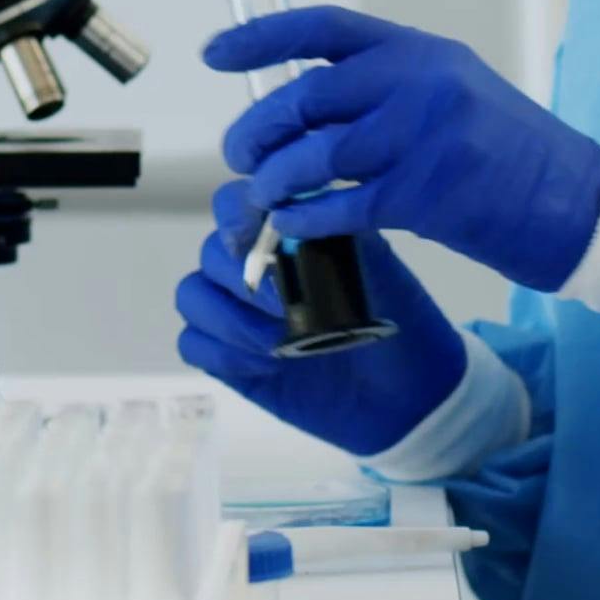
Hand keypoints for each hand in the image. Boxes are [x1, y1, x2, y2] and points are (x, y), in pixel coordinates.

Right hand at [174, 221, 465, 459]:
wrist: (407, 393)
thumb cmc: (395, 321)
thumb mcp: (376, 269)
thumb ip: (336, 234)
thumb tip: (298, 207)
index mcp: (286, 235)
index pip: (236, 205)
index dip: (235, 216)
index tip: (255, 242)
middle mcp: (254, 267)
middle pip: (210, 252)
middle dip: (239, 278)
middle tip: (280, 308)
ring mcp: (238, 313)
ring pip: (192, 295)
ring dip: (229, 319)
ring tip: (275, 346)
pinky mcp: (230, 358)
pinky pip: (192, 344)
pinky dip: (222, 353)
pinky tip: (265, 367)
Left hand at [204, 7, 599, 290]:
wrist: (577, 203)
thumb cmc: (511, 155)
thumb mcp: (452, 95)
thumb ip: (385, 91)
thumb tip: (303, 107)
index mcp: (421, 51)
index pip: (325, 28)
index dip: (262, 37)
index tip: (215, 54)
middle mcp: (421, 83)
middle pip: (308, 95)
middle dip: (260, 127)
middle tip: (239, 154)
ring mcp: (425, 137)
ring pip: (317, 153)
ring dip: (276, 180)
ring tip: (262, 198)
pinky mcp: (429, 194)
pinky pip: (343, 204)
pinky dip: (308, 217)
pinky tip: (295, 226)